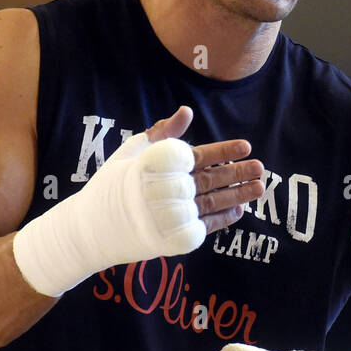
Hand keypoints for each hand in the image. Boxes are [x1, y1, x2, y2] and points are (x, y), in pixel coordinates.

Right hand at [12, 105, 263, 296]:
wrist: (89, 231)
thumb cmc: (110, 186)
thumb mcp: (131, 154)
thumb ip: (163, 134)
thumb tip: (187, 111)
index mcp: (156, 168)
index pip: (197, 157)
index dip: (223, 152)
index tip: (246, 146)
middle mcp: (165, 192)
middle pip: (210, 180)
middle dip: (238, 173)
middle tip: (260, 168)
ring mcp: (169, 217)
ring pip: (212, 203)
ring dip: (238, 195)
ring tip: (260, 188)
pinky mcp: (171, 239)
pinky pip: (204, 228)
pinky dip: (222, 220)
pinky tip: (240, 210)